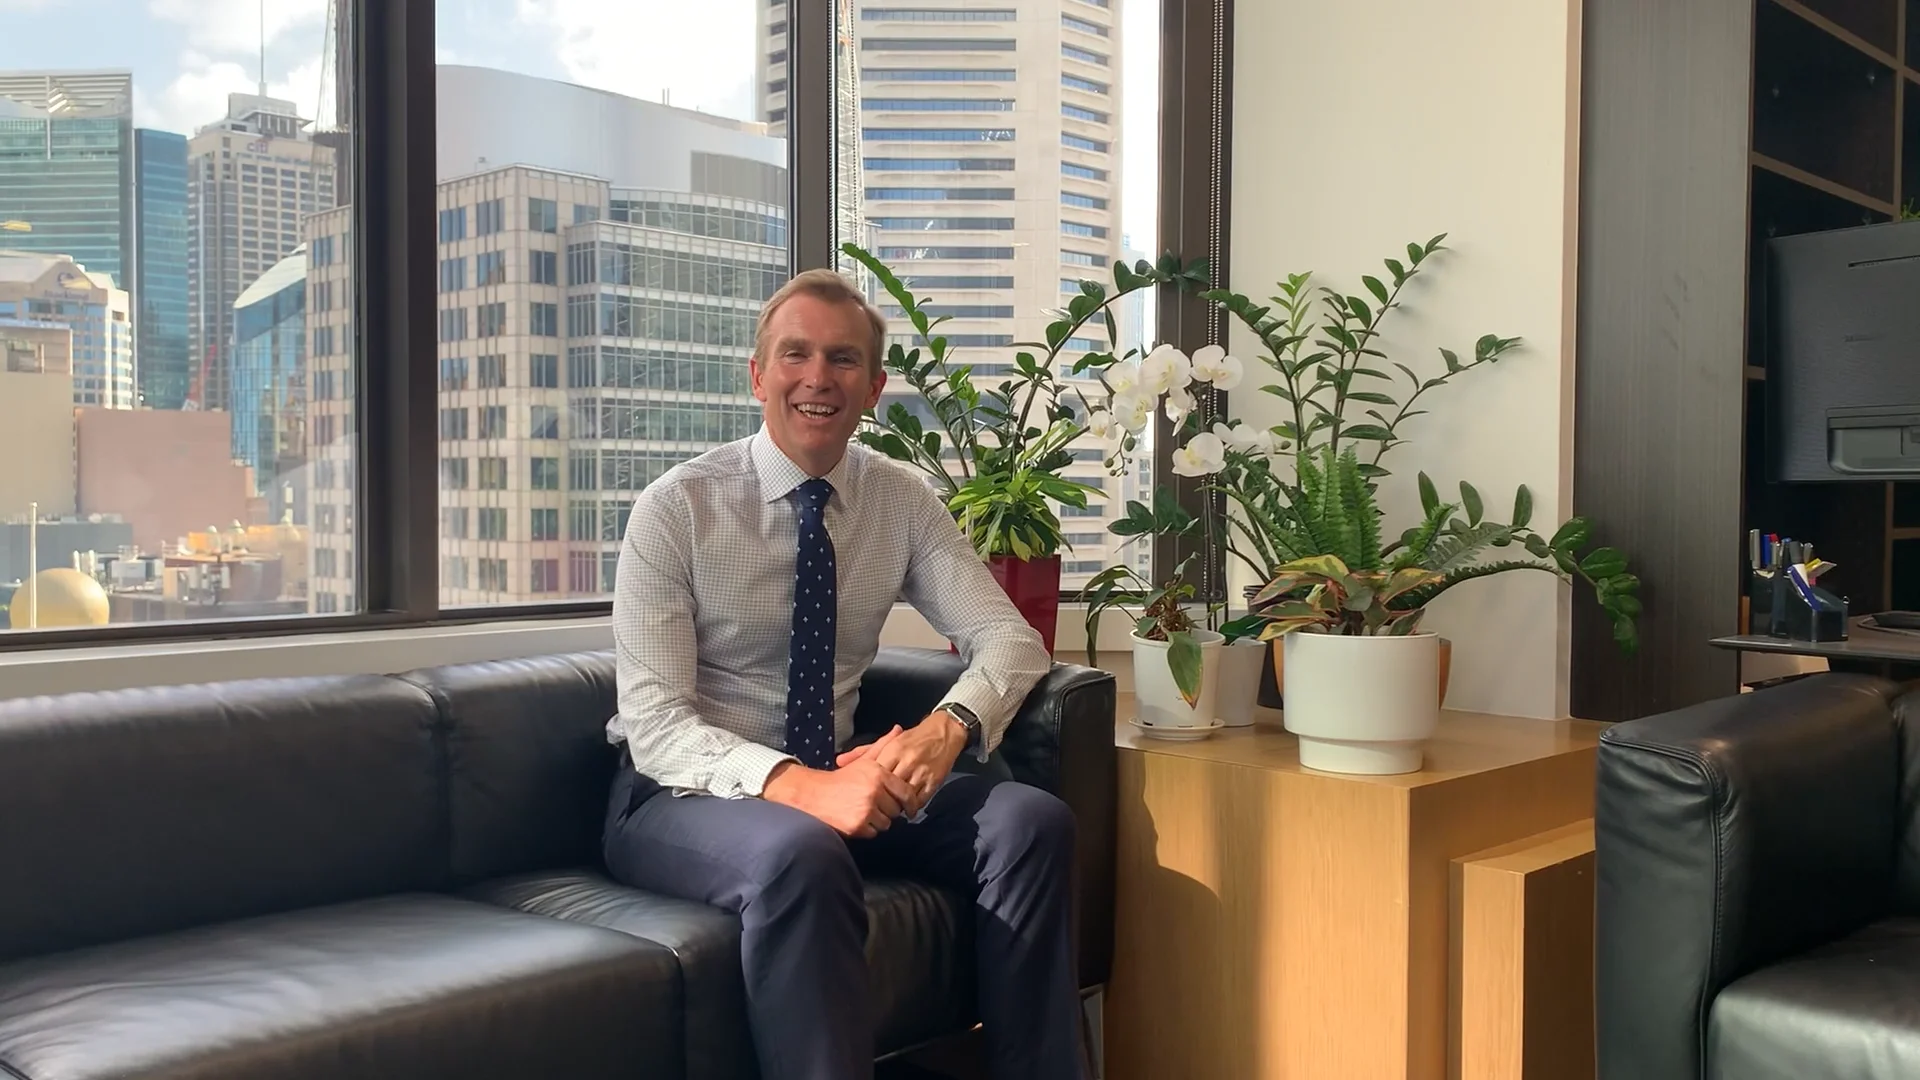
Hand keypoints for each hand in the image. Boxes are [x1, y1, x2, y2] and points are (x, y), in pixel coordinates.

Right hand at [763, 757, 917, 838]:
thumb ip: (884, 746)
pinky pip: (874, 833)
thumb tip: (899, 729)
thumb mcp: (864, 760)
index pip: (906, 793)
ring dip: (878, 820)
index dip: (908, 802)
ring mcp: (866, 810)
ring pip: (886, 823)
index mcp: (879, 774)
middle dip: (888, 809)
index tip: (907, 807)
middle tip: (875, 805)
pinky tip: (857, 818)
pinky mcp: (858, 826)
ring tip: (865, 810)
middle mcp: (874, 792)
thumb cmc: (841, 778)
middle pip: (896, 810)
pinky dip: (867, 829)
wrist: (814, 794)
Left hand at [838, 713, 966, 813]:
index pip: (875, 775)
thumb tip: (839, 761)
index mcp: (893, 750)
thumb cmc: (912, 739)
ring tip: (892, 810)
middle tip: (876, 808)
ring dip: (897, 805)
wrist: (943, 733)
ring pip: (905, 797)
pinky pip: (920, 799)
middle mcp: (907, 761)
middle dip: (882, 800)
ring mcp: (922, 772)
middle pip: (889, 788)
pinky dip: (913, 806)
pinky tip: (908, 808)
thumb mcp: (888, 743)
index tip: (864, 795)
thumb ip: (863, 753)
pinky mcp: (934, 781)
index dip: (868, 788)